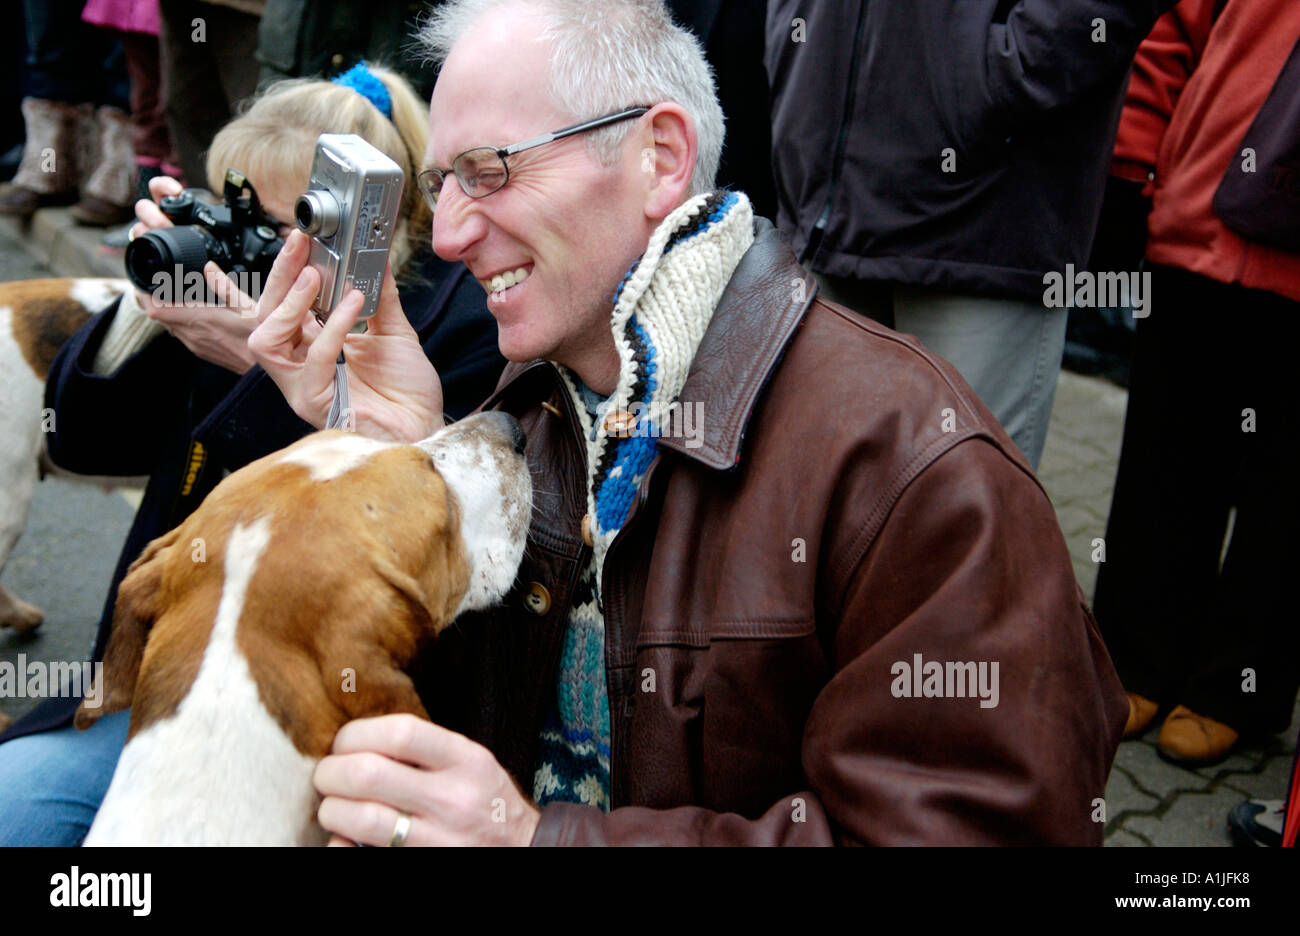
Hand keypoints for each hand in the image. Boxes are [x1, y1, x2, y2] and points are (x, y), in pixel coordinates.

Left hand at [129, 176, 260, 373]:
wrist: (264, 372)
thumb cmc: (261, 341)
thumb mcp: (248, 307)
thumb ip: (225, 286)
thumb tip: (209, 267)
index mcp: (198, 319)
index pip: (155, 308)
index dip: (143, 292)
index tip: (143, 279)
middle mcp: (191, 334)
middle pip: (156, 315)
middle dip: (149, 297)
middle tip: (150, 281)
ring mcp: (194, 344)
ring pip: (166, 324)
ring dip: (163, 309)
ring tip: (167, 293)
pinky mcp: (200, 351)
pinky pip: (179, 332)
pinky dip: (176, 319)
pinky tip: (189, 311)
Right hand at [247, 230, 443, 441]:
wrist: (426, 425)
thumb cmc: (407, 392)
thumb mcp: (394, 332)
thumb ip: (380, 297)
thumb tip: (376, 259)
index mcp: (314, 346)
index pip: (281, 307)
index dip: (280, 274)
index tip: (298, 239)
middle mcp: (301, 365)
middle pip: (264, 318)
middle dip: (279, 277)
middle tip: (300, 246)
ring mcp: (303, 385)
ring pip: (267, 340)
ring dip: (290, 304)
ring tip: (316, 277)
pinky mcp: (315, 402)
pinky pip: (313, 359)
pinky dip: (333, 328)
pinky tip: (353, 305)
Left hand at [314, 714, 540, 846]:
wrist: (521, 850)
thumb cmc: (485, 801)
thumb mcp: (471, 762)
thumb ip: (425, 748)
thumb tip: (357, 737)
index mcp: (466, 761)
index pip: (400, 732)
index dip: (357, 733)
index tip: (344, 743)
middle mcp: (454, 799)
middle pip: (367, 774)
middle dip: (331, 773)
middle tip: (328, 775)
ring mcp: (439, 841)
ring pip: (360, 820)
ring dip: (331, 811)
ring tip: (334, 807)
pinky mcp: (424, 864)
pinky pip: (362, 855)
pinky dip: (341, 846)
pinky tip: (344, 838)